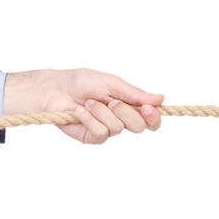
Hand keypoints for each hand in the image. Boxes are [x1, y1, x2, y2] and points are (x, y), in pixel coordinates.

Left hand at [3, 69, 163, 144]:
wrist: (57, 90)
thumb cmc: (83, 82)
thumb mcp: (112, 84)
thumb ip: (135, 94)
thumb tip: (160, 99)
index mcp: (129, 104)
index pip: (150, 118)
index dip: (153, 116)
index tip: (146, 108)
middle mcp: (121, 118)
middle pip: (139, 126)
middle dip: (125, 112)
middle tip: (111, 100)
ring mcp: (107, 129)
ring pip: (118, 128)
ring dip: (102, 111)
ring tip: (88, 102)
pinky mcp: (93, 137)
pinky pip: (101, 133)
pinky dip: (90, 120)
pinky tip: (80, 112)